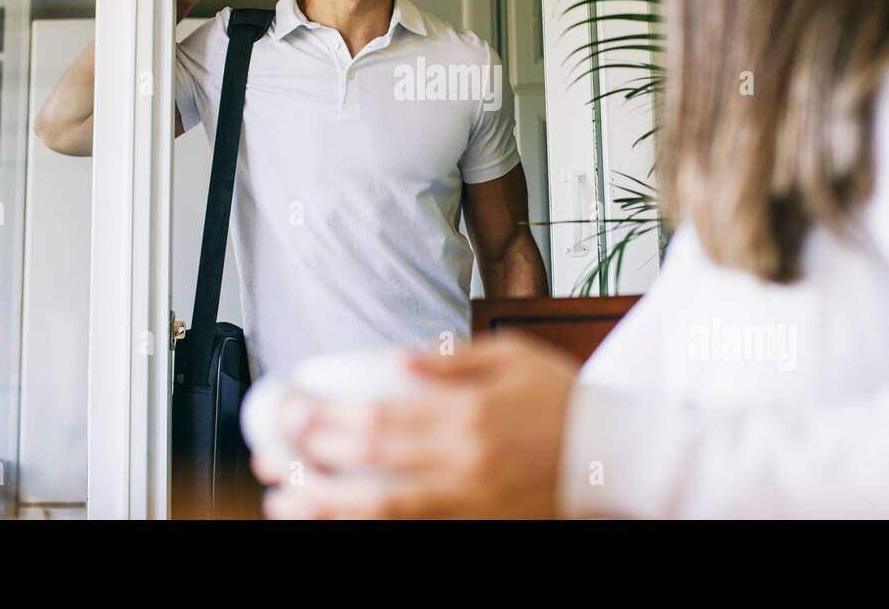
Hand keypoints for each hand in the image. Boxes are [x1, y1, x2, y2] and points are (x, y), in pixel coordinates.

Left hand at [252, 332, 579, 518]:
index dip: (325, 418)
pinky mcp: (480, 527)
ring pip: (385, 512)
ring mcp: (472, 503)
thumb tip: (396, 360)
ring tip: (285, 501)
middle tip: (271, 453)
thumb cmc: (564, 399)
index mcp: (470, 413)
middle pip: (372, 464)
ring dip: (329, 508)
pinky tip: (339, 522)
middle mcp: (465, 462)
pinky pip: (417, 531)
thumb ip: (452, 359)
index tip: (289, 411)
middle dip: (312, 459)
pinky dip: (373, 529)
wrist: (617, 455)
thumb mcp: (512, 356)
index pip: (379, 417)